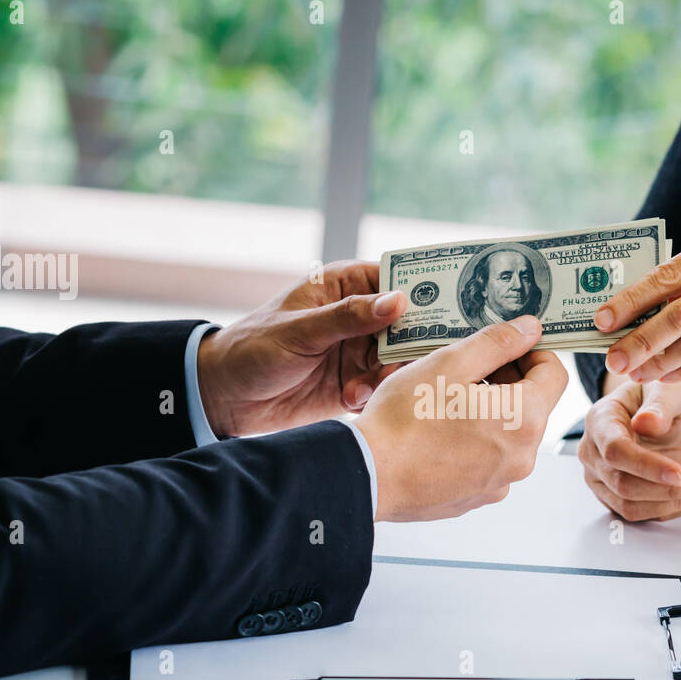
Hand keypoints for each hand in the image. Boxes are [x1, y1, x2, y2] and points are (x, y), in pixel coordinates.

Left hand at [196, 261, 408, 434]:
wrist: (226, 396)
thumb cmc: (253, 348)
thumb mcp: (300, 330)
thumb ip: (348, 317)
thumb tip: (398, 301)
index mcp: (348, 286)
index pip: (400, 280)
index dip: (428, 291)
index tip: (454, 307)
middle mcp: (361, 317)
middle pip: (411, 325)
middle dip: (415, 344)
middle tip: (406, 361)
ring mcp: (361, 351)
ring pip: (402, 360)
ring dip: (390, 376)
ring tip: (361, 387)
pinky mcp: (357, 383)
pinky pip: (384, 388)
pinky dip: (374, 395)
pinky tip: (349, 399)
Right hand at [355, 315, 567, 521]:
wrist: (366, 475)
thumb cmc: (404, 419)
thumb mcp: (450, 364)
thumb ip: (497, 342)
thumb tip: (530, 329)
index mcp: (524, 420)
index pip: (555, 374)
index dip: (532, 352)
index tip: (504, 346)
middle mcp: (522, 458)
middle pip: (532, 405)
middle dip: (506, 381)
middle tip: (464, 368)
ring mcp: (499, 483)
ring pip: (507, 434)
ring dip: (487, 411)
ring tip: (445, 400)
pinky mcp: (476, 498)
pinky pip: (486, 461)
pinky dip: (472, 442)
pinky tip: (438, 433)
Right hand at [580, 377, 680, 520]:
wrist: (655, 412)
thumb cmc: (657, 397)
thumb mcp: (667, 389)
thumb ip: (660, 404)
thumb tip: (646, 422)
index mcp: (600, 421)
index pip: (615, 451)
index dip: (647, 466)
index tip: (679, 473)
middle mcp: (593, 453)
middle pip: (622, 485)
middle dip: (668, 490)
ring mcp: (601, 478)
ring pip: (631, 507)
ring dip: (673, 503)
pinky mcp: (616, 497)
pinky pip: (643, 514)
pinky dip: (674, 508)